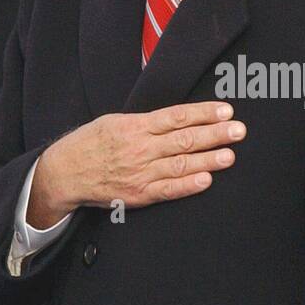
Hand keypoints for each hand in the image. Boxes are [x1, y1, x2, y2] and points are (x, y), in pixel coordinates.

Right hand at [27, 101, 244, 226]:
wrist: (65, 173)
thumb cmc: (91, 144)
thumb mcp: (115, 121)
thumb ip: (146, 122)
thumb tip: (179, 118)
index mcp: (136, 126)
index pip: (177, 117)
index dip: (204, 113)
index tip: (226, 110)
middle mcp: (140, 148)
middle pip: (184, 139)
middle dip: (215, 134)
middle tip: (239, 130)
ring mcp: (140, 172)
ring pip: (180, 164)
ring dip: (208, 159)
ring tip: (230, 154)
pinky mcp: (139, 194)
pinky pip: (168, 190)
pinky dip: (188, 185)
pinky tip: (206, 180)